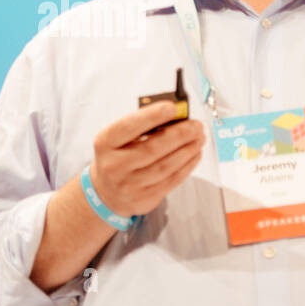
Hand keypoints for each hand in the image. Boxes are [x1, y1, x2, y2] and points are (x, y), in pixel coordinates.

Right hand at [89, 101, 204, 217]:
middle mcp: (114, 165)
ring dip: (187, 150)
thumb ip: (141, 126)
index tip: (172, 107)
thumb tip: (175, 115)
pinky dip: (187, 165)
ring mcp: (129, 185)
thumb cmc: (117, 156)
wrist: (107, 191)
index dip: (151, 116)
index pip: (129, 127)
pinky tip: (194, 154)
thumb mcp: (118, 138)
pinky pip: (171, 180)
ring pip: (165, 166)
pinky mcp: (144, 198)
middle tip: (196, 125)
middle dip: (179, 135)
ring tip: (199, 138)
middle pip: (152, 148)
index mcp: (105, 143)